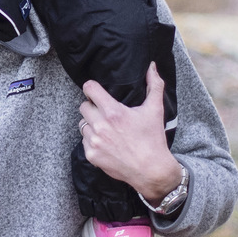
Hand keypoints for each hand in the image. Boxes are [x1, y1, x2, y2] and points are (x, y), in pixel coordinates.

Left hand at [79, 64, 180, 203]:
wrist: (151, 170)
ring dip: (91, 124)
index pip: (89, 89)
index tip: (96, 91)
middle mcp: (100, 126)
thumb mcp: (155, 110)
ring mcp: (94, 142)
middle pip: (83, 106)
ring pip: (82, 124)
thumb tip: (152, 66)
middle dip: (93, 107)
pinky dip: (92, 140)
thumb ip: (154, 85)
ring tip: (106, 128)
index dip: (92, 88)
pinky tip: (106, 142)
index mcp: (113, 112)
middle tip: (105, 112)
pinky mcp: (91, 155)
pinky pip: (84, 141)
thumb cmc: (153, 139)